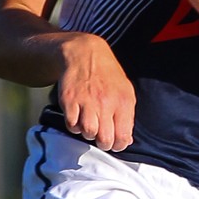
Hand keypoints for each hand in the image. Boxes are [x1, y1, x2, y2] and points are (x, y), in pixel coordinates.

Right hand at [58, 32, 135, 151]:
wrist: (84, 54)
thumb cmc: (107, 75)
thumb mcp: (125, 91)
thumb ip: (127, 116)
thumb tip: (126, 140)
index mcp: (123, 101)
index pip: (123, 137)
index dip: (119, 145)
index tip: (115, 142)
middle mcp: (106, 102)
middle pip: (104, 139)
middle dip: (103, 143)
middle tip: (101, 136)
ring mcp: (86, 101)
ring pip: (87, 133)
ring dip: (88, 133)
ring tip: (90, 124)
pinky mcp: (70, 100)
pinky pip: (71, 125)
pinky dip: (74, 125)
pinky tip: (78, 117)